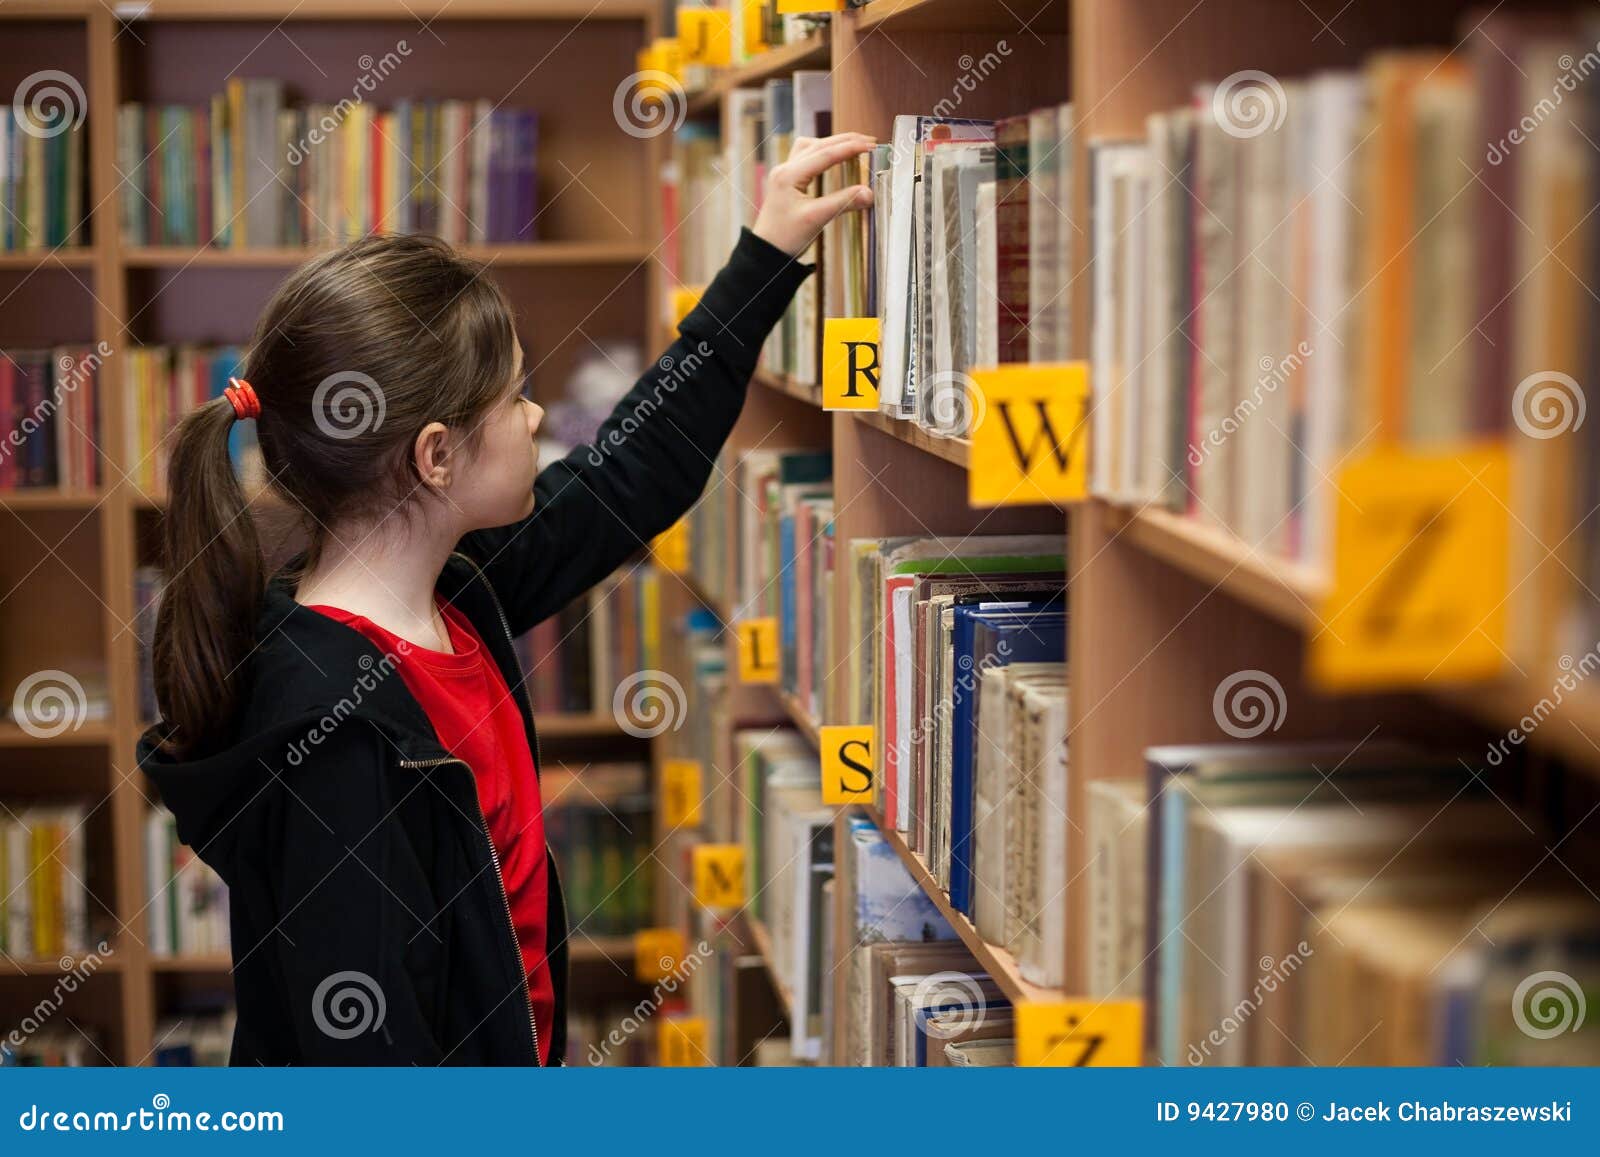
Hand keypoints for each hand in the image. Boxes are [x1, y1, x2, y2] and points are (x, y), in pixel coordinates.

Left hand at [751, 132, 876, 256]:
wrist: (766, 252)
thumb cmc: (786, 238)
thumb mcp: (817, 219)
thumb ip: (844, 202)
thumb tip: (869, 193)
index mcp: (789, 175)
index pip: (825, 154)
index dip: (850, 148)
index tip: (871, 146)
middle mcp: (785, 169)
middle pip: (818, 145)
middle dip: (845, 141)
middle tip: (869, 141)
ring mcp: (784, 173)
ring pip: (810, 147)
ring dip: (832, 143)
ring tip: (853, 145)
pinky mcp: (787, 180)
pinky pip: (806, 157)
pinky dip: (822, 152)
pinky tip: (833, 157)